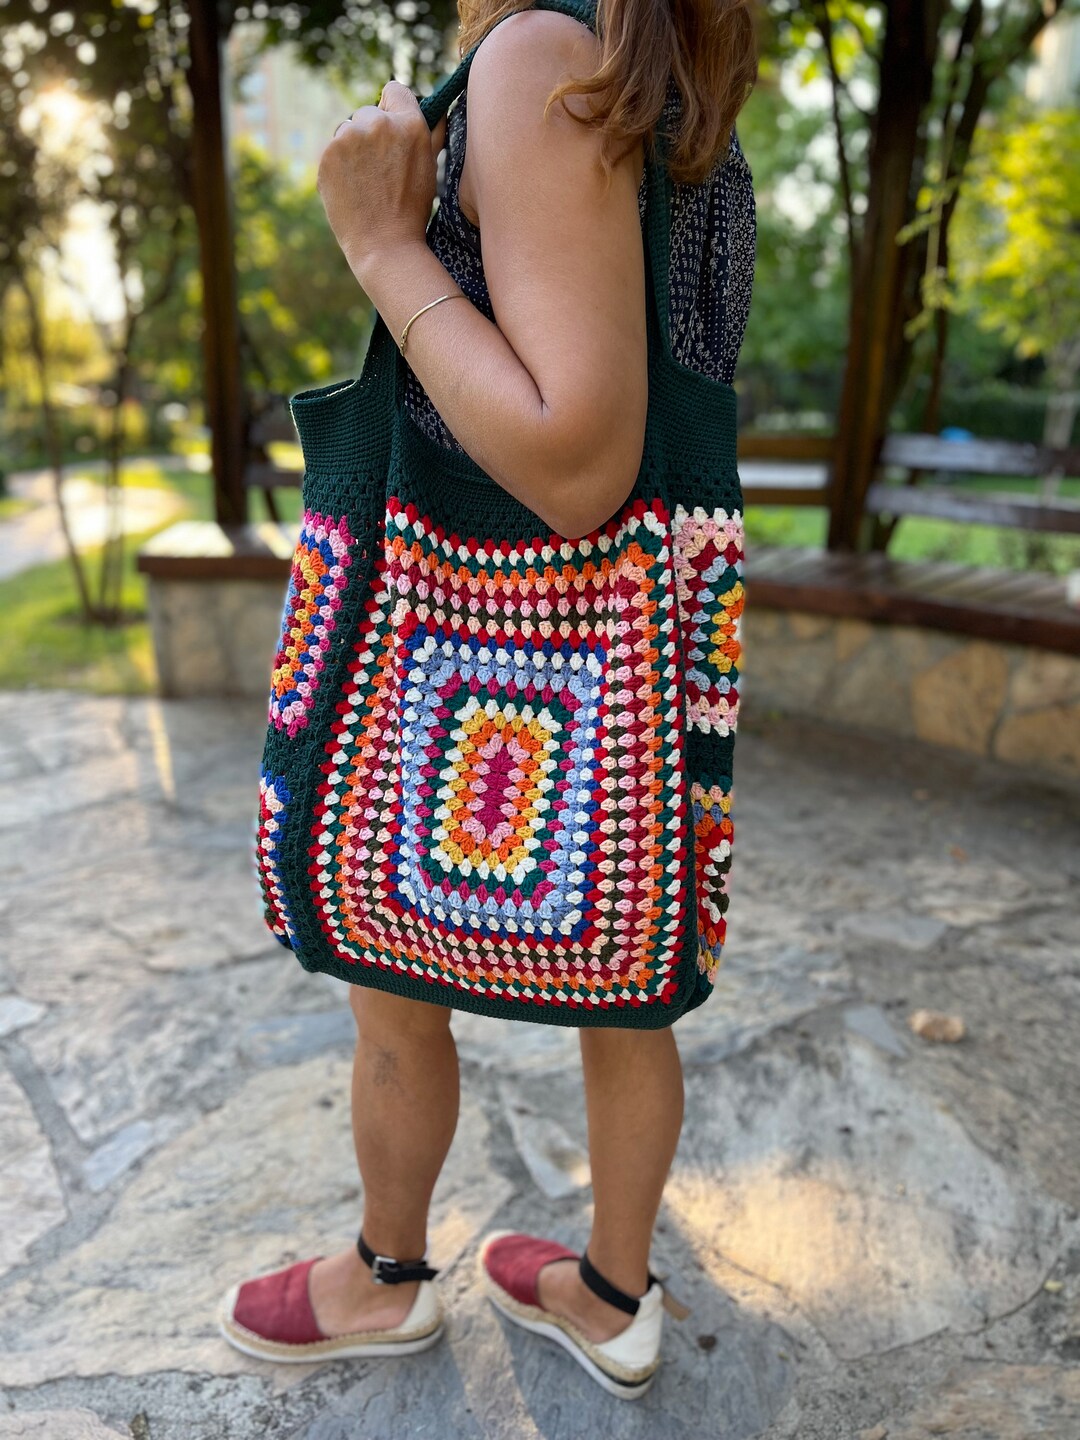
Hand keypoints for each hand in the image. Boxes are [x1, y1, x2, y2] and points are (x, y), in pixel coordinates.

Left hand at [317, 80, 447, 279]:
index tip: (391, 128)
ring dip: (352, 149)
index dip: (393, 108)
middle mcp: (378, 123)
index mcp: (409, 123)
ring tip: (365, 183)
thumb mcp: (430, 167)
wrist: (384, 245)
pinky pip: (332, 151)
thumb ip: (433, 133)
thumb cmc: (411, 210)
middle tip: (379, 170)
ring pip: (347, 131)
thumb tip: (439, 111)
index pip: (395, 90)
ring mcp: (350, 137)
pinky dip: (337, 166)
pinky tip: (351, 189)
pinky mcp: (328, 154)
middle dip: (370, 134)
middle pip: (368, 112)